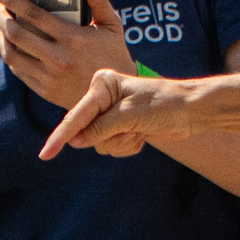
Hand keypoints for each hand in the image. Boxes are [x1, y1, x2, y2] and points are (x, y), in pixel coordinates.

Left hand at [0, 0, 136, 112]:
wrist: (114, 96)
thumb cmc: (113, 55)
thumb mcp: (112, 27)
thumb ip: (100, 2)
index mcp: (73, 38)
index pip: (34, 15)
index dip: (13, 0)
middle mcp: (58, 58)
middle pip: (17, 33)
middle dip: (1, 16)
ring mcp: (49, 76)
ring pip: (11, 54)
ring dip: (0, 37)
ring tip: (0, 26)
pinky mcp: (44, 90)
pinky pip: (18, 70)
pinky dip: (9, 55)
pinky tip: (10, 45)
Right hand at [40, 65, 197, 160]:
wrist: (194, 110)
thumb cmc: (165, 104)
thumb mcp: (130, 116)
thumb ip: (100, 128)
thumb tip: (76, 141)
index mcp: (102, 84)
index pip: (76, 116)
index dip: (61, 137)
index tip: (46, 154)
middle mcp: (103, 97)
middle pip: (87, 133)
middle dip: (110, 139)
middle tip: (133, 132)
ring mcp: (112, 113)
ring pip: (100, 144)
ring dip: (122, 144)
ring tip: (140, 132)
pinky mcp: (121, 126)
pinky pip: (112, 147)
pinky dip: (128, 146)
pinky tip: (143, 136)